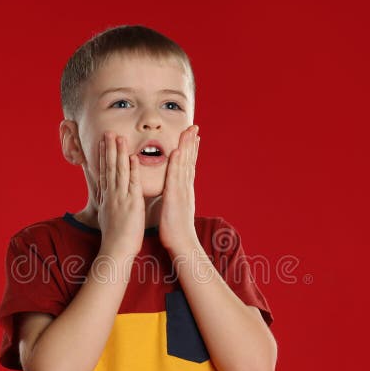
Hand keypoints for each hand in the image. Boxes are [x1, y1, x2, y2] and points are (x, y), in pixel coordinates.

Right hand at [96, 131, 145, 257]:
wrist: (116, 249)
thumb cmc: (115, 236)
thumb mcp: (107, 215)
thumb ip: (107, 203)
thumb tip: (105, 196)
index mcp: (107, 197)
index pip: (104, 172)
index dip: (103, 156)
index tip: (103, 142)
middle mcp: (112, 194)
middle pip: (109, 167)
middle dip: (109, 149)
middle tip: (108, 132)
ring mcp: (121, 198)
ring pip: (119, 171)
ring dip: (119, 153)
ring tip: (118, 137)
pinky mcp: (131, 203)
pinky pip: (132, 183)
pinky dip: (132, 170)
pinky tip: (132, 157)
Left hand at [159, 124, 200, 254]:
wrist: (182, 244)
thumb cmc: (176, 230)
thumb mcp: (176, 209)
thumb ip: (176, 199)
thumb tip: (175, 194)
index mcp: (184, 190)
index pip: (188, 166)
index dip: (190, 151)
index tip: (192, 136)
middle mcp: (186, 187)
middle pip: (189, 161)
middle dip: (191, 143)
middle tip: (194, 126)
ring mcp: (182, 191)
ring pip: (185, 165)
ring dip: (187, 147)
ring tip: (189, 131)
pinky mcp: (176, 196)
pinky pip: (176, 177)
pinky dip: (178, 163)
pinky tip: (178, 151)